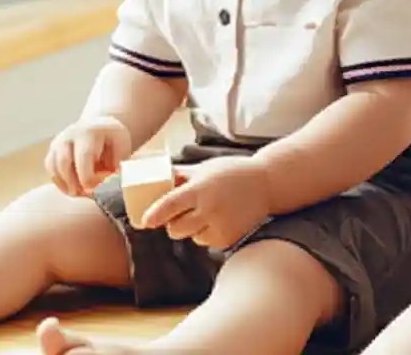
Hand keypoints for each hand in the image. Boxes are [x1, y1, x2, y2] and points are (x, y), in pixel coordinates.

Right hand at [45, 115, 132, 195]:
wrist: (98, 125)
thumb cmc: (112, 139)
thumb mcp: (122, 146)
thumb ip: (117, 164)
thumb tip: (111, 183)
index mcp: (89, 132)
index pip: (84, 156)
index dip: (88, 177)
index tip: (96, 189)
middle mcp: (69, 135)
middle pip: (64, 162)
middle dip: (74, 183)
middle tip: (85, 195)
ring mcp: (58, 142)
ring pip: (54, 167)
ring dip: (65, 184)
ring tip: (79, 193)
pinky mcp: (52, 151)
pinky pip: (50, 170)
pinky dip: (60, 182)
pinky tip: (72, 189)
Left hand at [140, 156, 271, 249]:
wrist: (266, 183)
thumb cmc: (231, 173)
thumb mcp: (204, 168)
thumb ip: (179, 174)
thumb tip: (151, 173)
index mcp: (200, 189)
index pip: (170, 205)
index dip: (155, 215)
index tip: (144, 222)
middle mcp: (209, 209)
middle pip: (175, 228)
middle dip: (172, 225)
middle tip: (179, 215)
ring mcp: (220, 225)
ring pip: (190, 237)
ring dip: (191, 230)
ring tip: (206, 213)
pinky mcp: (228, 238)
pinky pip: (206, 241)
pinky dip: (207, 234)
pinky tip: (219, 220)